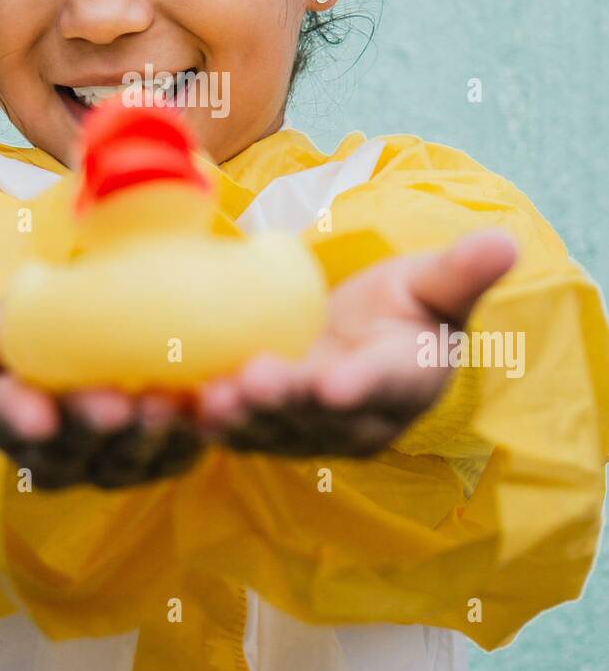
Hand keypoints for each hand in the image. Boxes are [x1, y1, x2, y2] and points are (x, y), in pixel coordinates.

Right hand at [0, 309, 202, 490]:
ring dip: (141, 437)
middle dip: (88, 426)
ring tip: (161, 404)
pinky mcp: (162, 457)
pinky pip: (174, 456)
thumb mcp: (29, 308)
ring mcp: (108, 460)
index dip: (19, 418)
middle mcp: (54, 448)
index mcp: (7, 407)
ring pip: (119, 462)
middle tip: (112, 406)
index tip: (38, 415)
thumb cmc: (67, 307)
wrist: (131, 306)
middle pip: (63, 450)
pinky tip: (202, 408)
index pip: (1, 417)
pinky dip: (189, 435)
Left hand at [194, 229, 518, 457]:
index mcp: (403, 381)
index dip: (358, 387)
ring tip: (202, 400)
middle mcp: (354, 418)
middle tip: (248, 380)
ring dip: (235, 417)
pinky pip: (232, 425)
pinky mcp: (264, 425)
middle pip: (316, 415)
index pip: (383, 386)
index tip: (334, 383)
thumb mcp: (437, 286)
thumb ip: (463, 271)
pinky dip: (198, 419)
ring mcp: (306, 429)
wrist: (374, 343)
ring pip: (269, 428)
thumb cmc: (409, 309)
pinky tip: (162, 403)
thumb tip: (508, 241)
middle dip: (282, 401)